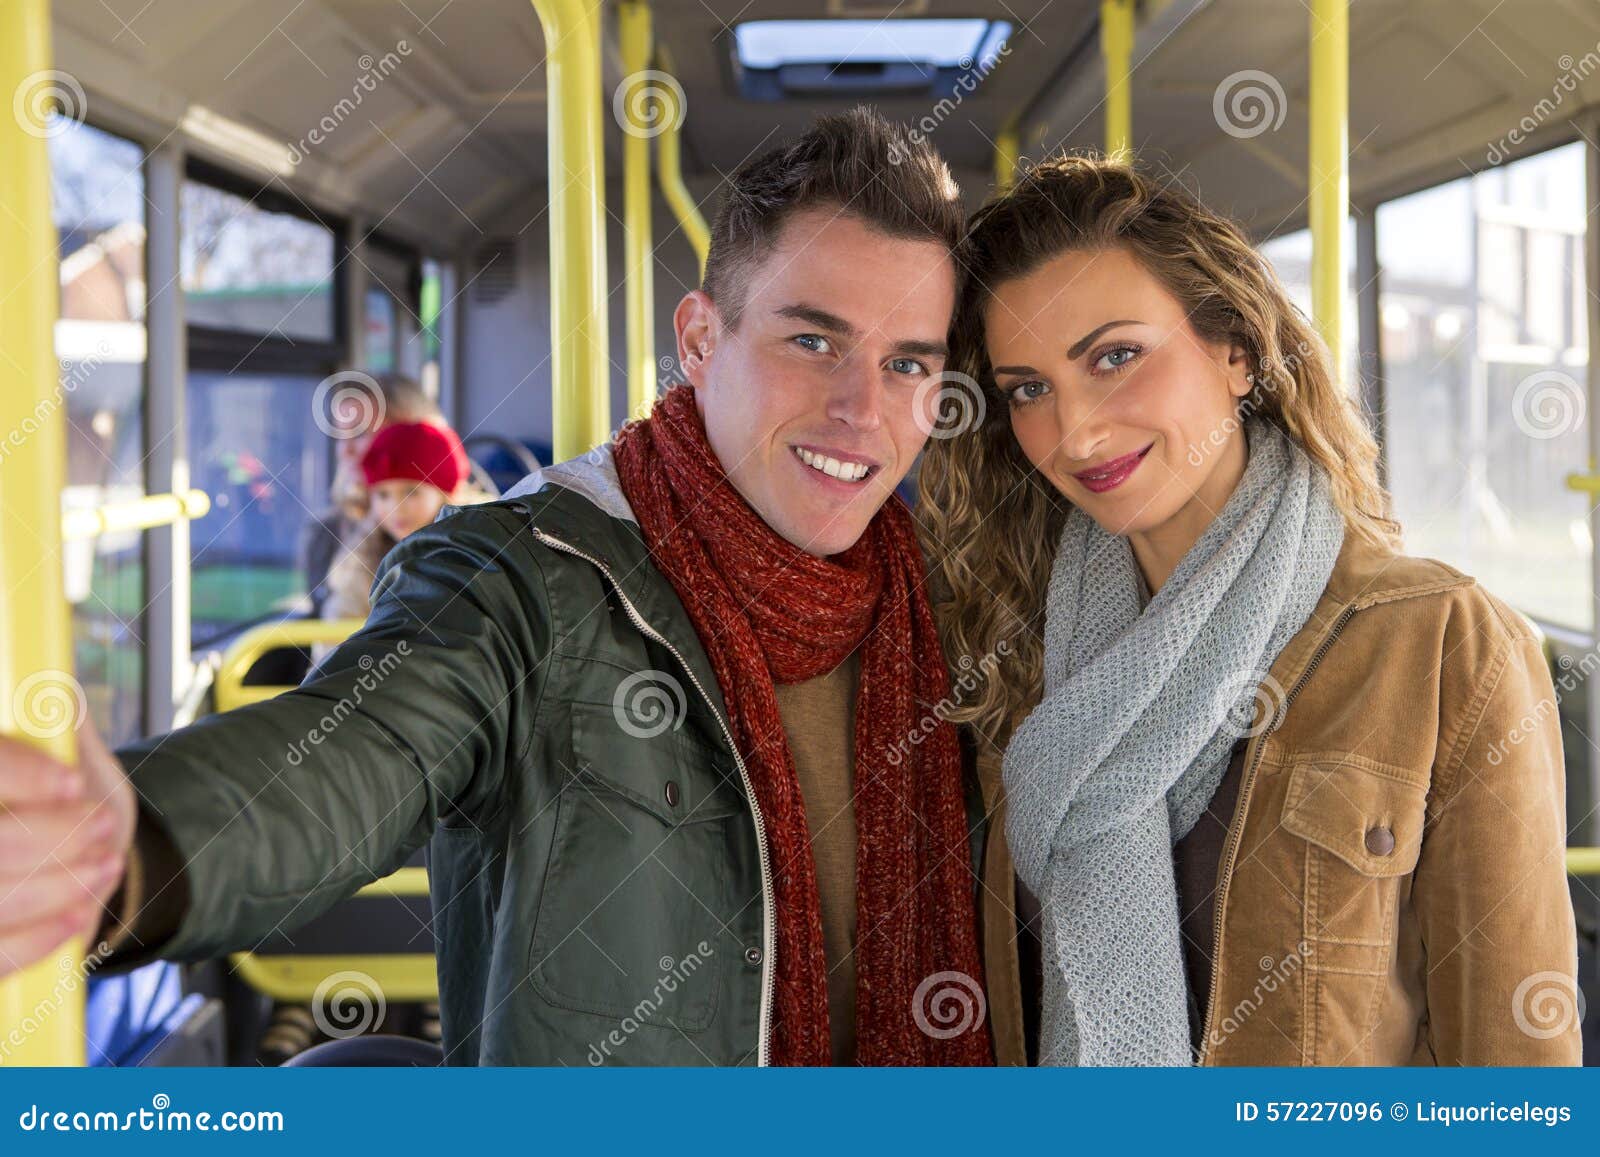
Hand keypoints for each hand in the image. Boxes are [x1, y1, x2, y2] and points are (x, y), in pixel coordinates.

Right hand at [0, 714, 135, 976]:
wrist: (80, 856)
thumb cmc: (65, 802)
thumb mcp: (72, 755)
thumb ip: (63, 726)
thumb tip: (62, 690)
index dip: (19, 773)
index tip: (70, 782)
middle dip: (56, 839)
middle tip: (103, 829)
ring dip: (60, 886)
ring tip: (103, 867)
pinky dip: (41, 939)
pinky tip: (77, 915)